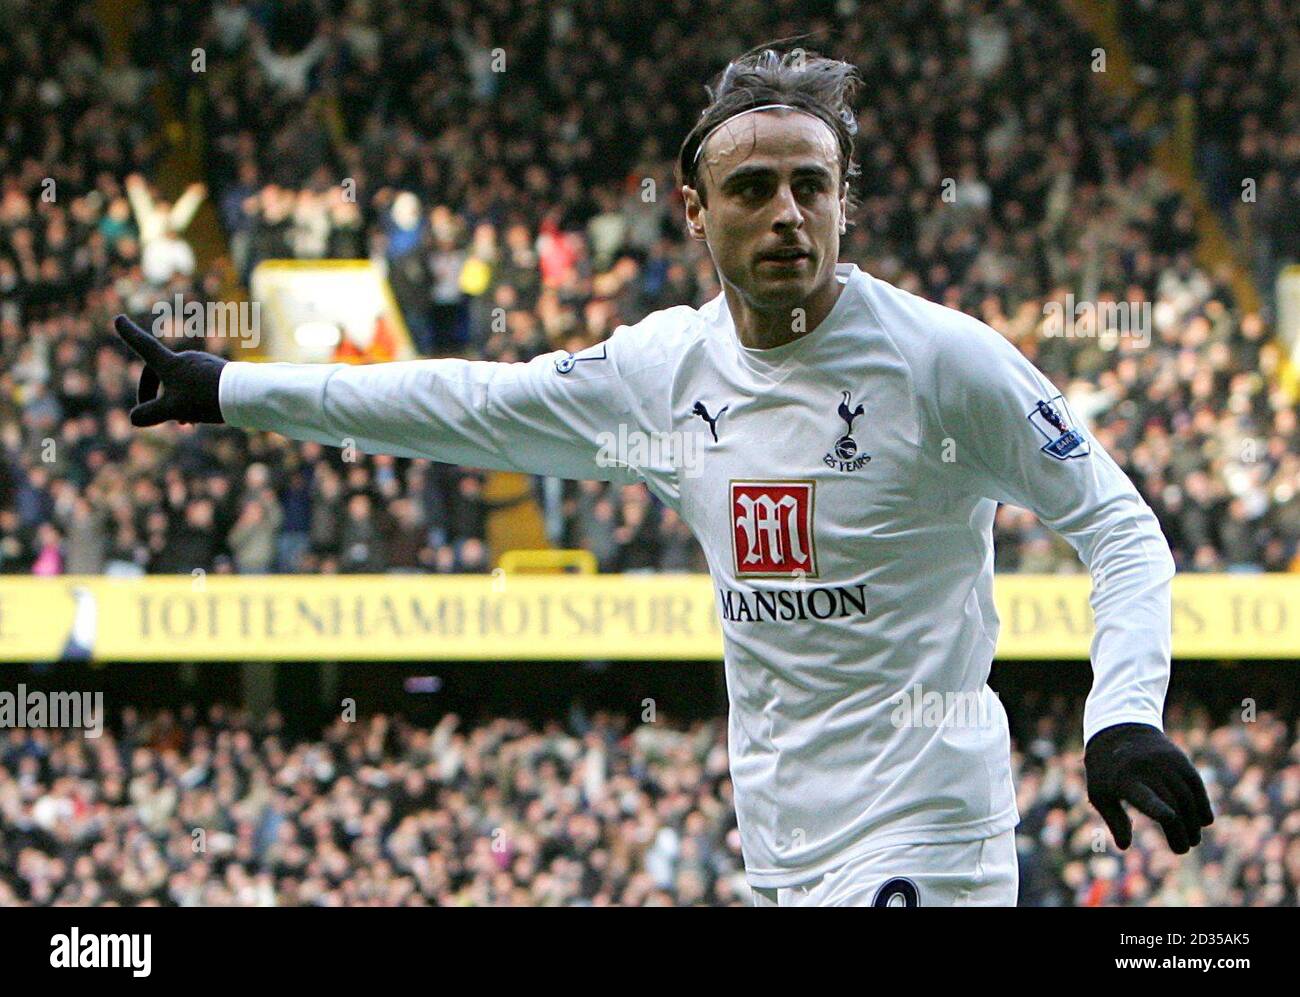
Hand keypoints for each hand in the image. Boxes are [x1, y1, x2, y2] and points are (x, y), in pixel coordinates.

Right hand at [114, 315, 226, 425]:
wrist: (249, 395)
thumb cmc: (207, 399)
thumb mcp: (173, 409)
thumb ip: (149, 414)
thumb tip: (134, 418)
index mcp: (170, 363)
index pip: (144, 345)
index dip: (129, 334)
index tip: (118, 319)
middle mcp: (185, 358)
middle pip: (159, 372)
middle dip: (151, 393)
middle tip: (150, 413)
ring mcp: (203, 364)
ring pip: (179, 382)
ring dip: (174, 401)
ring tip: (183, 423)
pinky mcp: (219, 373)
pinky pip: (197, 385)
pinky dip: (191, 400)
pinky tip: (200, 417)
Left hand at [1085, 722, 1212, 853]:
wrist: (1117, 731)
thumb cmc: (1106, 771)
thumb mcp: (1100, 793)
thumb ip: (1114, 820)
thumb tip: (1124, 846)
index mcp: (1124, 780)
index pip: (1148, 800)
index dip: (1164, 815)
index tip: (1173, 832)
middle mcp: (1147, 769)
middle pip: (1172, 806)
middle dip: (1180, 831)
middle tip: (1182, 849)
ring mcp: (1165, 762)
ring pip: (1187, 798)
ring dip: (1193, 822)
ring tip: (1192, 839)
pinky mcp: (1179, 758)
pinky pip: (1196, 785)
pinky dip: (1203, 804)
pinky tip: (1204, 821)